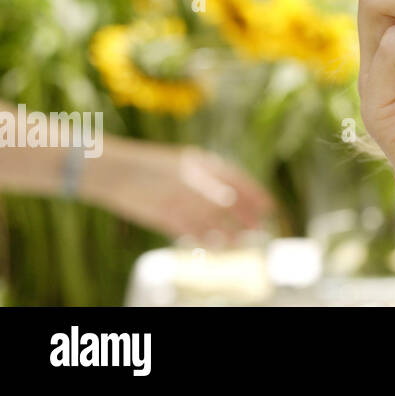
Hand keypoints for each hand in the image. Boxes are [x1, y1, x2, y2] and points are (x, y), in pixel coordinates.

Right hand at [85, 138, 275, 243]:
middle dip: (247, 217)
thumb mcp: (182, 161)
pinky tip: (214, 245)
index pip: (238, 180)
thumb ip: (206, 173)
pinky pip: (192, 232)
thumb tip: (228, 191)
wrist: (113, 170)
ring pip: (214, 221)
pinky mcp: (164, 215)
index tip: (268, 206)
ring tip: (239, 240)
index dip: (256, 195)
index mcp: (201, 162)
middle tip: (258, 227)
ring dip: (230, 233)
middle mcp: (195, 180)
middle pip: (230, 202)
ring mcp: (180, 198)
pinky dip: (206, 240)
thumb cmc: (148, 165)